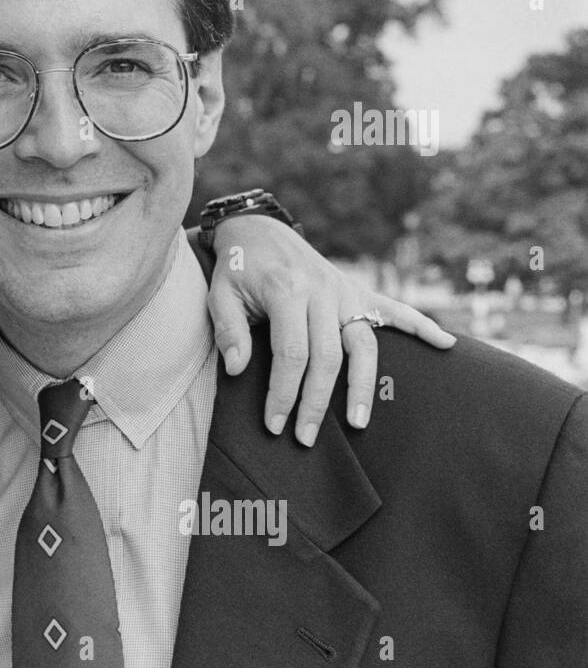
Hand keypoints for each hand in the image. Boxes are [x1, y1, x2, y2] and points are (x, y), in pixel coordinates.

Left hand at [206, 214, 455, 445]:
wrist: (259, 229)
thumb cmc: (237, 268)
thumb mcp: (219, 293)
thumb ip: (229, 330)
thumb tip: (238, 369)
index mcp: (286, 292)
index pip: (291, 354)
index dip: (283, 393)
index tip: (275, 424)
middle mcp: (322, 292)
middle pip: (328, 357)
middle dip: (317, 402)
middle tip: (306, 438)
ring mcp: (344, 292)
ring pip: (363, 344)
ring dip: (363, 385)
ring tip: (359, 422)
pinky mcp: (356, 291)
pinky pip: (394, 311)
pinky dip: (421, 326)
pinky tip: (447, 344)